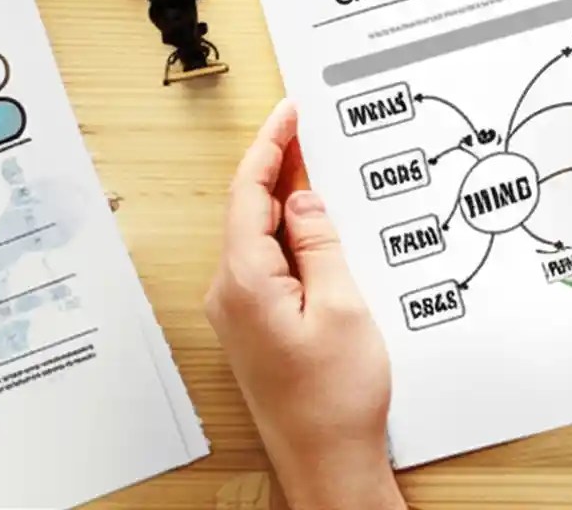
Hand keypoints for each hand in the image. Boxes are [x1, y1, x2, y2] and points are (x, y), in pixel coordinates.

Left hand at [205, 100, 404, 509]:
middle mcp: (230, 293)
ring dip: (286, 202)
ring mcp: (239, 310)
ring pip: (259, 235)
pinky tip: (316, 227)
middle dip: (279, 166)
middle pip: (249, 209)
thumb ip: (319, 244)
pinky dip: (289, 235)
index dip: (270, 146)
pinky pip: (267, 262)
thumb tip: (302, 199)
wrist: (327, 458)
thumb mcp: (342, 305)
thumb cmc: (334, 396)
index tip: (289, 113)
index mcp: (245, 281)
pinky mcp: (254, 324)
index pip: (249, 192)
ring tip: (318, 169)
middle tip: (310, 131)